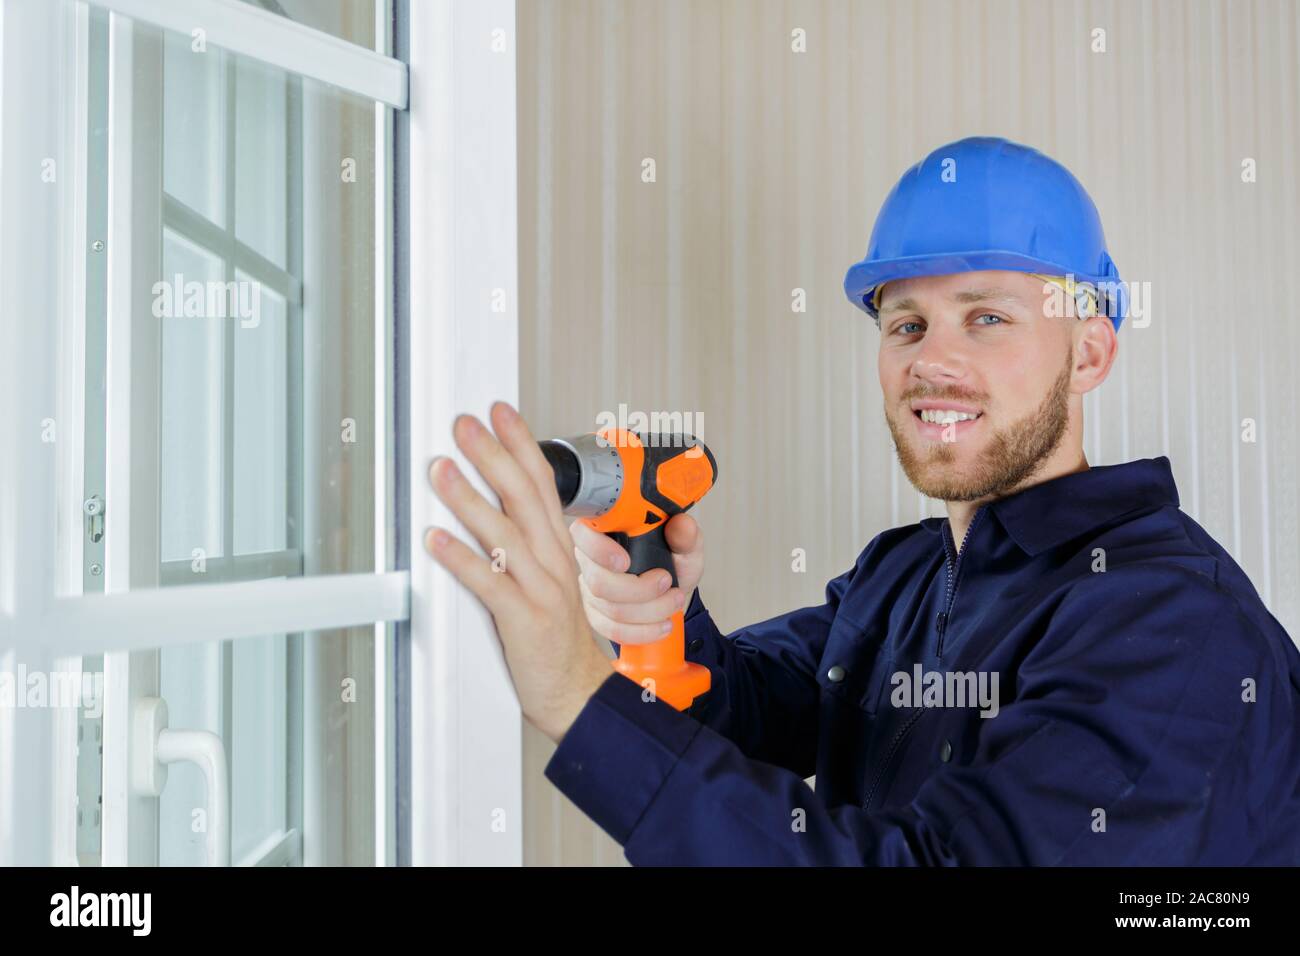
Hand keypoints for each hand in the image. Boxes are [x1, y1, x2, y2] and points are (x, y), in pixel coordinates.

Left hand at [424, 401, 614, 743]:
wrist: (577, 691)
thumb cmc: (554, 636)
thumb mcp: (547, 578)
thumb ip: (523, 541)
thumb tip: (484, 504)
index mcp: (558, 547)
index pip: (542, 482)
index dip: (521, 443)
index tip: (500, 411)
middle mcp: (553, 561)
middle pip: (523, 497)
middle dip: (492, 455)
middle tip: (464, 425)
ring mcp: (541, 589)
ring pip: (505, 535)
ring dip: (469, 498)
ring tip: (440, 469)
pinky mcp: (524, 619)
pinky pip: (489, 584)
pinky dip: (461, 559)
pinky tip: (435, 539)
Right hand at [571, 513, 703, 648]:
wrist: (674, 592)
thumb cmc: (674, 562)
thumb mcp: (687, 545)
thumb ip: (686, 534)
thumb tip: (681, 525)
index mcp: (606, 532)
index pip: (582, 534)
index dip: (599, 550)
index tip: (626, 562)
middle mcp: (591, 560)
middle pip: (599, 582)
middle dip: (640, 589)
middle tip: (666, 582)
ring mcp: (590, 590)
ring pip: (612, 609)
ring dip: (650, 610)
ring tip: (674, 601)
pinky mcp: (597, 616)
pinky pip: (613, 630)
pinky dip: (644, 630)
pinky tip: (662, 625)